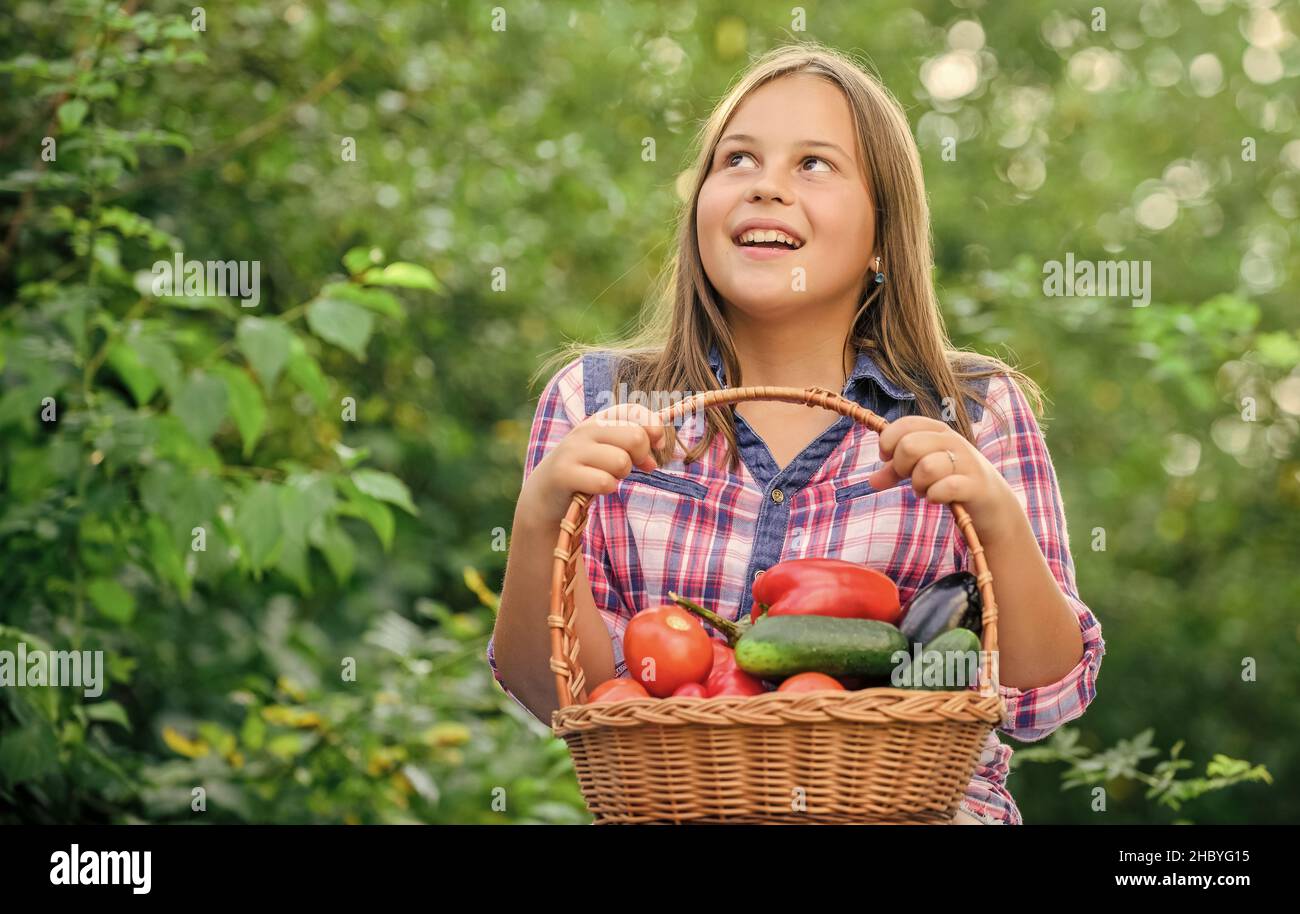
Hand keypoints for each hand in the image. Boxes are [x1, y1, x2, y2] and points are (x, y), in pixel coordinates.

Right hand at [525, 402, 666, 523]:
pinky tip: (596, 488)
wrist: (544, 493)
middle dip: (640, 457)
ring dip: (620, 476)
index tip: (658, 445)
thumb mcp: (608, 452)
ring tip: (606, 477)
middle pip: (635, 437)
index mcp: (598, 420)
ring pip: (621, 462)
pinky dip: (607, 489)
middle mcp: (585, 430)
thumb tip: (654, 460)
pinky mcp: (564, 473)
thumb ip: (633, 448)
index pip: (634, 410)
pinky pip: (604, 482)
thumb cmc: (584, 471)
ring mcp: (573, 451)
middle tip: (626, 467)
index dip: (654, 427)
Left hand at [865, 416, 1018, 541]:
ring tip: (925, 490)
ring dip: (918, 485)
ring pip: (925, 468)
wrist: (993, 505)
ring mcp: (966, 462)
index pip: (904, 424)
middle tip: (911, 478)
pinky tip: (936, 498)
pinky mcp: (975, 485)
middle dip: (902, 467)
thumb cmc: (952, 481)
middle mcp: (953, 441)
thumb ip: (896, 473)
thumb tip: (871, 482)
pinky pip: (944, 488)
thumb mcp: (922, 471)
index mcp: (938, 431)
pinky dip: (934, 496)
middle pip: (909, 446)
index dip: (888, 442)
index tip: (888, 458)